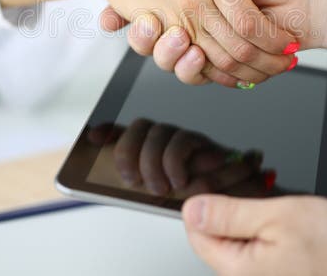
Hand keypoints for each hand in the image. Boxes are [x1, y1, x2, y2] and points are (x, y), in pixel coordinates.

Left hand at [87, 120, 266, 196]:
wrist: (235, 200)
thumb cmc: (195, 201)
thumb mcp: (158, 195)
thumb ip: (139, 184)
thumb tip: (110, 164)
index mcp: (148, 148)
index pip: (124, 129)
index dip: (108, 130)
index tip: (91, 136)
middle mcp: (164, 138)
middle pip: (140, 126)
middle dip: (129, 153)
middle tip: (134, 182)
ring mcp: (182, 137)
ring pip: (158, 132)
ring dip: (152, 163)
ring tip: (159, 187)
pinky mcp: (201, 143)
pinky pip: (181, 141)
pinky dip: (175, 162)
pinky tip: (178, 179)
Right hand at [127, 0, 322, 84]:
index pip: (152, 6)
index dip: (135, 14)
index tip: (138, 13)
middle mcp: (199, 15)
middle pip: (159, 38)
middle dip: (150, 38)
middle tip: (155, 26)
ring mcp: (212, 40)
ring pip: (175, 60)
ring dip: (172, 56)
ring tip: (181, 39)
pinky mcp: (226, 63)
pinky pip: (201, 74)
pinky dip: (197, 72)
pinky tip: (199, 55)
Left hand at [182, 195, 326, 275]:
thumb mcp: (278, 215)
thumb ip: (229, 214)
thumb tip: (192, 209)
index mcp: (237, 269)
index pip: (196, 234)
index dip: (205, 204)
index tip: (223, 189)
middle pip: (216, 239)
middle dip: (233, 213)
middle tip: (264, 201)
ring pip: (240, 243)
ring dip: (254, 223)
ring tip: (284, 216)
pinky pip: (259, 252)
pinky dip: (269, 235)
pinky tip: (291, 229)